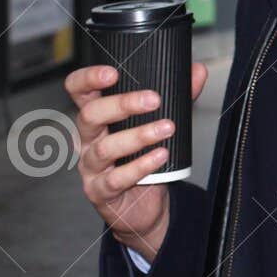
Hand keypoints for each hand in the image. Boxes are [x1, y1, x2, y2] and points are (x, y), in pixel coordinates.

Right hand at [65, 61, 210, 263]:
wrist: (144, 206)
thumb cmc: (146, 157)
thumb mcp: (161, 123)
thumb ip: (178, 97)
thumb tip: (197, 71)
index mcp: (98, 117)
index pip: (79, 91)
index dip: (88, 79)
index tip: (112, 73)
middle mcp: (89, 140)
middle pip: (90, 115)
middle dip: (121, 104)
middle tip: (154, 100)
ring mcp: (91, 166)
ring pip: (105, 148)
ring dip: (139, 136)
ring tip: (167, 128)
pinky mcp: (100, 191)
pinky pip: (116, 178)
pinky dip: (141, 165)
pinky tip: (161, 156)